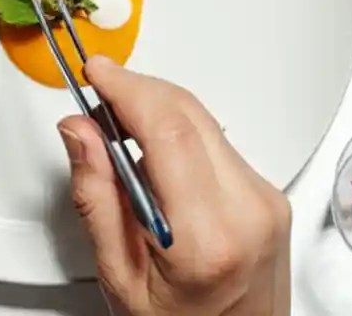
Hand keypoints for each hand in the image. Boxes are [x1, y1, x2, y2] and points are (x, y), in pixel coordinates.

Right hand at [58, 57, 291, 315]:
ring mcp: (266, 200)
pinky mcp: (271, 195)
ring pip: (206, 124)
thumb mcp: (121, 279)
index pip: (169, 132)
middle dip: (139, 91)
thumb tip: (80, 131)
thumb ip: (97, 200)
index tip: (96, 72)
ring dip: (160, 113)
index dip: (129, 89)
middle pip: (190, 116)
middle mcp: (249, 211)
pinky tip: (154, 155)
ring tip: (117, 127)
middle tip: (98, 91)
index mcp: (208, 238)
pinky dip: (182, 137)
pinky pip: (219, 145)